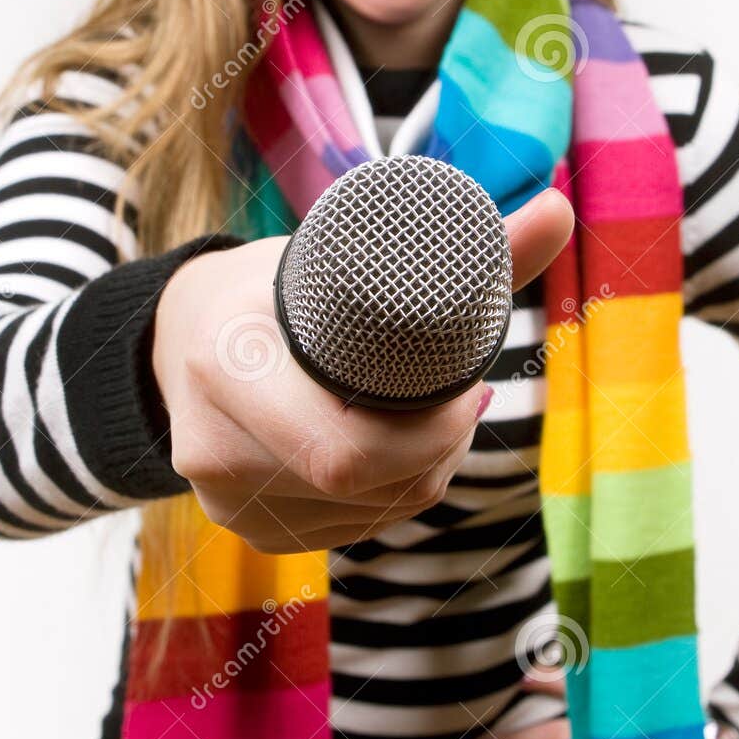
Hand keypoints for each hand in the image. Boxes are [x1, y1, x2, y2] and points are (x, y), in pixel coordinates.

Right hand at [151, 188, 574, 554]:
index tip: (471, 388)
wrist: (180, 332)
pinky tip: (401, 454)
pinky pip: (347, 529)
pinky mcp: (245, 529)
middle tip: (465, 401)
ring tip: (436, 419)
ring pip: (365, 515)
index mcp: (226, 364)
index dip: (428, 436)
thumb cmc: (274, 284)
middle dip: (436, 451)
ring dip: (420, 476)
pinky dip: (389, 497)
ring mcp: (223, 498)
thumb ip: (456, 241)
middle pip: (363, 487)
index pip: (345, 451)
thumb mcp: (340, 251)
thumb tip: (558, 208)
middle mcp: (212, 446)